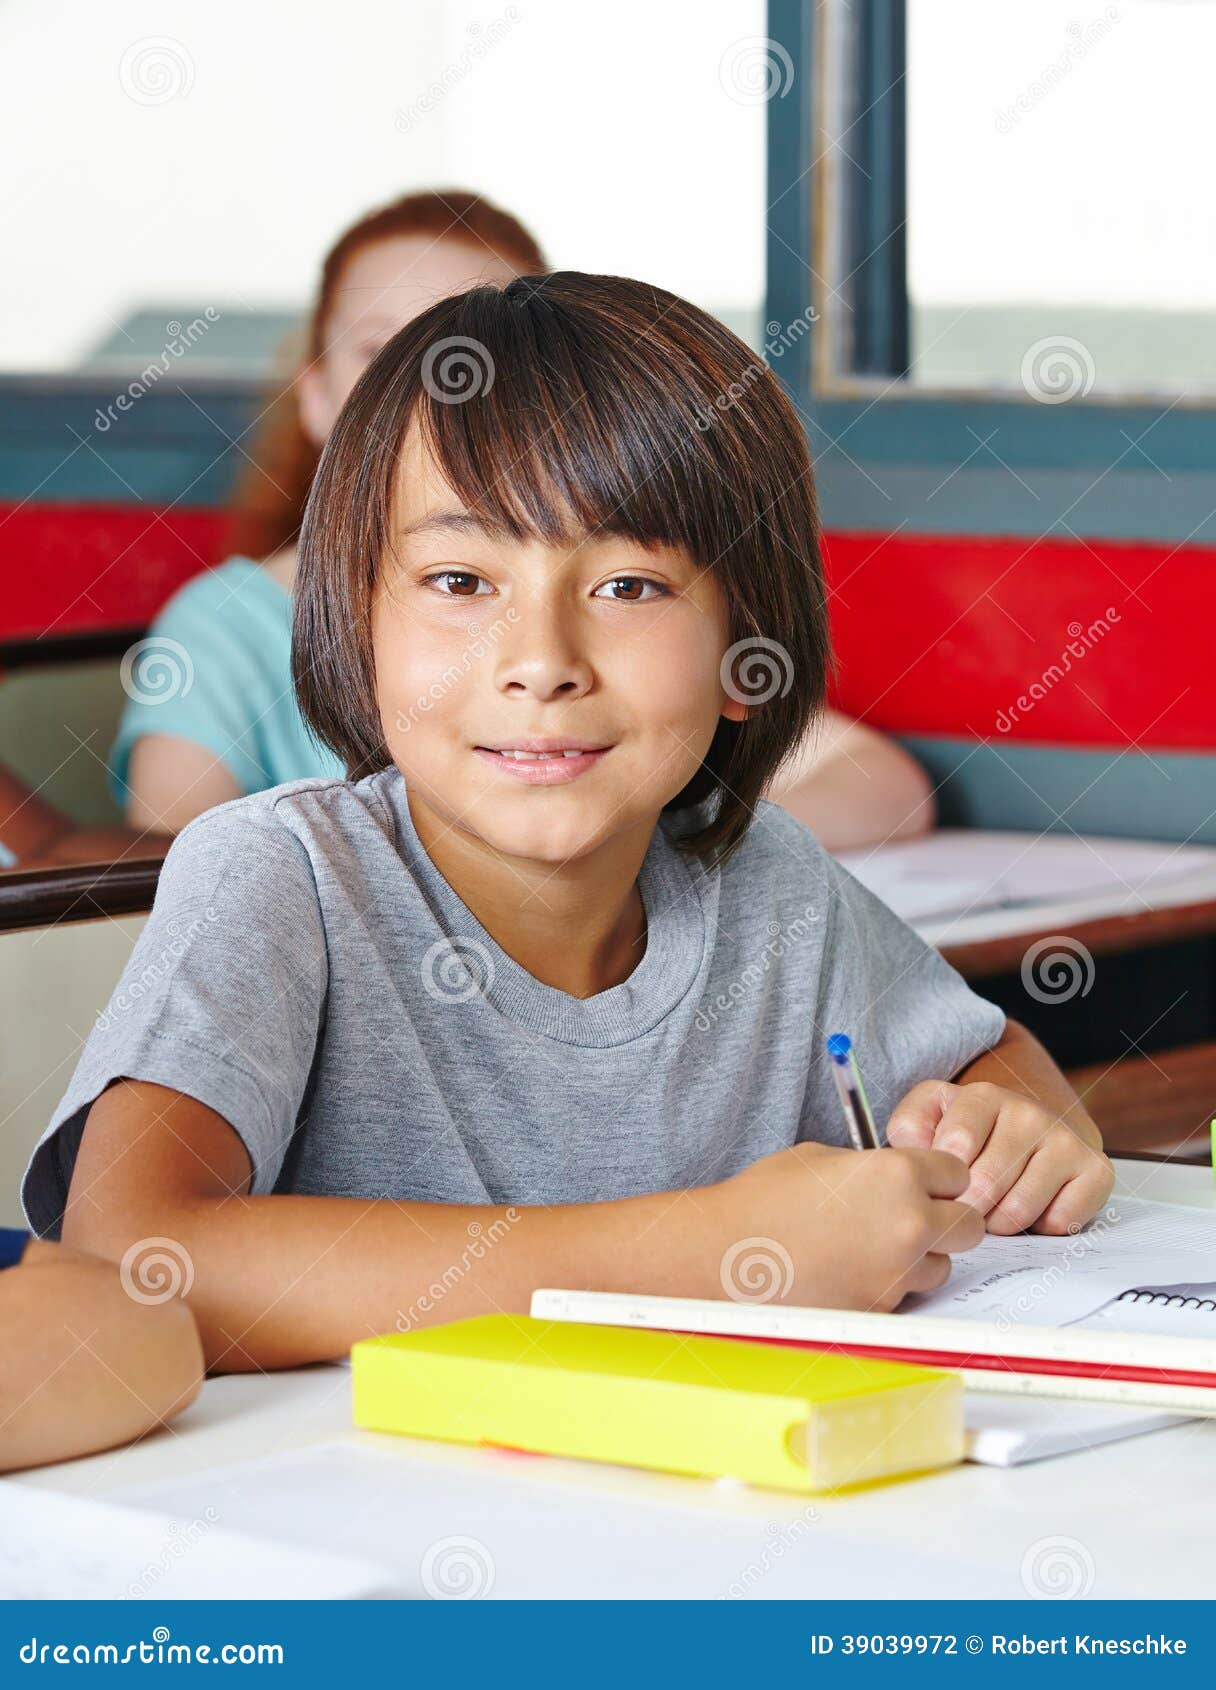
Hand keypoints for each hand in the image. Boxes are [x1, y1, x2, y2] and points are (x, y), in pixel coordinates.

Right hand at [706, 1142, 984, 1313]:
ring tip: (872, 1247)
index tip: (925, 1183)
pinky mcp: (881, 1308)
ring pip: (941, 1266)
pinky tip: (851, 1271)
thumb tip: (893, 1176)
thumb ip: (871, 1167)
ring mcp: (897, 1272)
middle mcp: (909, 1223)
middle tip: (915, 1217)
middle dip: (948, 1219)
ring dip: (920, 1257)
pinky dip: (889, 1285)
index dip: (939, 1177)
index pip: (958, 1174)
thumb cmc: (764, 1200)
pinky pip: (905, 1295)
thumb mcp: (820, 1159)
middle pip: (970, 1225)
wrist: (726, 1255)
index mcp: (896, 1174)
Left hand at [886, 1079, 1113, 1235]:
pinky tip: (1032, 1209)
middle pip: (986, 1185)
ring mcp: (1065, 1140)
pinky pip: (1059, 1222)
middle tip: (966, 1208)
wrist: (1035, 1132)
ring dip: (999, 1223)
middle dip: (968, 1208)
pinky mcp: (1096, 1170)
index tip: (944, 1185)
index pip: (955, 1146)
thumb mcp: (933, 1116)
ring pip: (1019, 1209)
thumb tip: (911, 1147)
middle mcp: (1030, 1112)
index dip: (945, 1178)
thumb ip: (910, 1124)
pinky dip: (1040, 1227)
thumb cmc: (975, 1133)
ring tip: (993, 1209)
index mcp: (985, 1096)